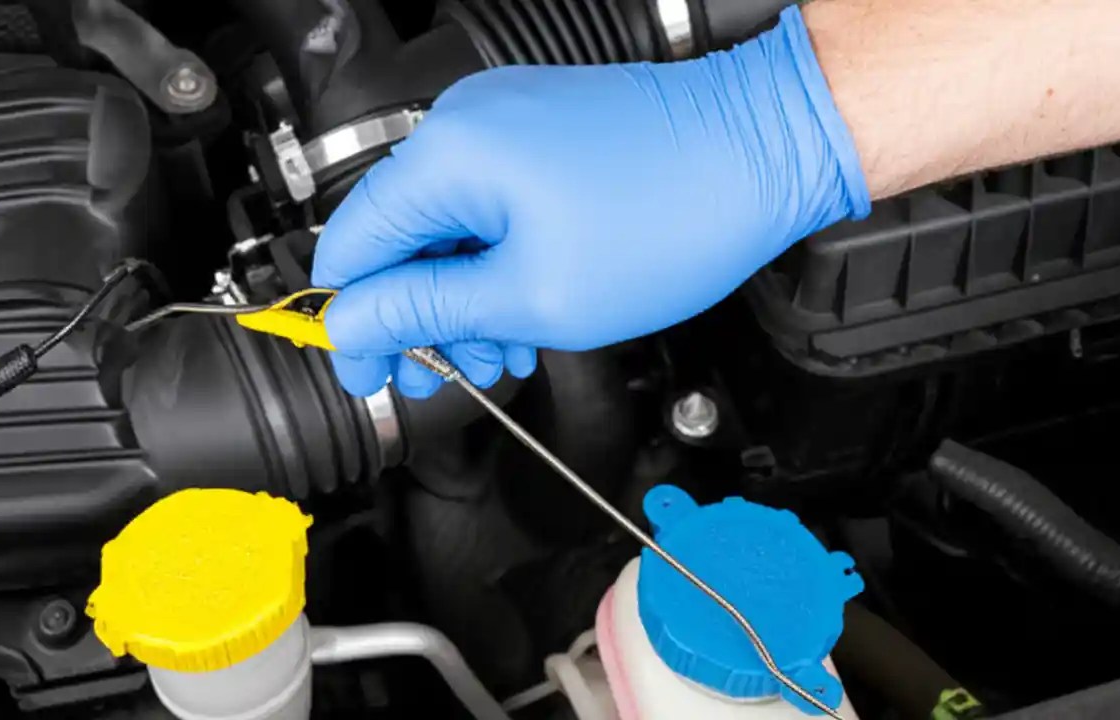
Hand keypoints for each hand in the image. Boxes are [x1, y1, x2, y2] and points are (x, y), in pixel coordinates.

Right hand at [312, 6, 868, 397]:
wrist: (768, 151)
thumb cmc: (674, 216)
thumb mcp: (533, 295)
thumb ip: (429, 312)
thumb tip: (356, 327)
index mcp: (448, 155)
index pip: (351, 247)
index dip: (354, 324)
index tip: (371, 374)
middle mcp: (465, 124)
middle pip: (396, 238)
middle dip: (419, 318)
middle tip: (449, 373)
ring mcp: (503, 123)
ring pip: (445, 227)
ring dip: (462, 298)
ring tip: (503, 348)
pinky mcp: (538, 133)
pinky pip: (488, 205)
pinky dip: (496, 261)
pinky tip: (523, 305)